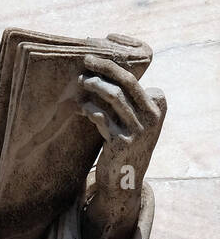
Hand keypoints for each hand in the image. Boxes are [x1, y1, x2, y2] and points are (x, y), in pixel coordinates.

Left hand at [79, 37, 165, 238]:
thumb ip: (126, 100)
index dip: (116, 65)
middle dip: (105, 67)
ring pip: (114, 97)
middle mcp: (152, 117)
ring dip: (94, 85)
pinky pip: (102, 117)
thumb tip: (101, 72)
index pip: (136, 79)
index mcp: (158, 107)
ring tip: (81, 81)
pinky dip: (89, 109)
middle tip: (86, 59)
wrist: (123, 181)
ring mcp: (138, 130)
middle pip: (127, 82)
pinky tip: (81, 106)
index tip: (100, 57)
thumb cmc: (125, 145)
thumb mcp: (134, 121)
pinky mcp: (121, 142)